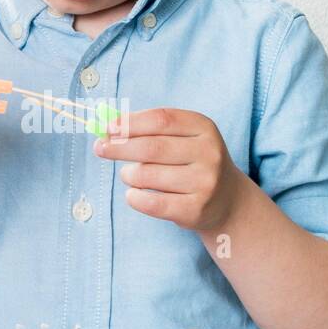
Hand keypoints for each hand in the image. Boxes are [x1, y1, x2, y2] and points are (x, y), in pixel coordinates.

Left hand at [93, 107, 240, 232]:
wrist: (227, 200)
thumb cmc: (191, 162)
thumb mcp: (182, 138)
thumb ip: (149, 130)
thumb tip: (108, 127)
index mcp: (204, 127)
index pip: (161, 120)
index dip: (130, 122)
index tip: (107, 127)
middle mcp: (208, 153)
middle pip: (151, 148)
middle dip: (119, 147)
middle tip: (100, 148)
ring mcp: (204, 182)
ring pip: (147, 175)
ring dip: (128, 175)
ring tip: (130, 175)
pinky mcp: (196, 209)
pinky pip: (152, 203)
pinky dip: (134, 198)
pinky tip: (134, 194)